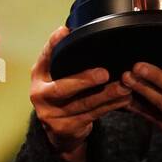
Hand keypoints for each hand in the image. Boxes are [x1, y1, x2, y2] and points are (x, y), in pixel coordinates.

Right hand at [29, 25, 132, 161]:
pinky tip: (123, 99)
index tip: (65, 31)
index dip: (53, 44)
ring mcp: (52, 115)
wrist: (58, 131)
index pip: (45, 57)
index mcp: (38, 76)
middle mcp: (41, 95)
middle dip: (84, 80)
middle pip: (62, 88)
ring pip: (84, 104)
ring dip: (106, 95)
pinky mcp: (68, 128)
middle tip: (104, 73)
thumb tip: (77, 29)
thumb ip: (64, 58)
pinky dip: (110, 107)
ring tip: (123, 86)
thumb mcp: (56, 75)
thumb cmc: (62, 95)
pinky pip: (93, 115)